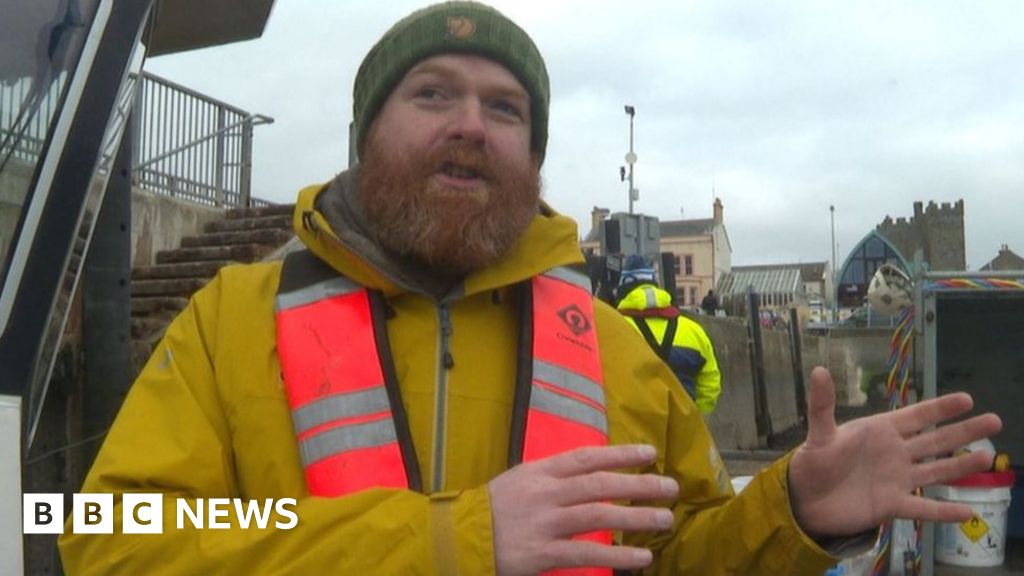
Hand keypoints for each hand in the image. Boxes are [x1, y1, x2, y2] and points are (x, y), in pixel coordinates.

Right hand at [488, 444, 678, 575]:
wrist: (458, 538)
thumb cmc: (494, 508)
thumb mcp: (522, 480)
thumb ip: (555, 476)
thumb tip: (594, 472)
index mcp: (541, 471)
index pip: (587, 458)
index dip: (621, 454)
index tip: (650, 454)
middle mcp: (546, 493)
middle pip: (600, 484)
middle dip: (639, 484)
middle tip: (671, 488)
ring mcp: (545, 523)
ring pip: (599, 516)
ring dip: (636, 517)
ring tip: (665, 520)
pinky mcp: (543, 553)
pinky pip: (586, 553)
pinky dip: (617, 555)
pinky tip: (641, 557)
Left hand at [789, 367, 1001, 538]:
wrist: (805, 499)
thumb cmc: (814, 462)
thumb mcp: (819, 432)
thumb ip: (822, 404)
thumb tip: (819, 369)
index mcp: (881, 431)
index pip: (916, 416)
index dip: (940, 408)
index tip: (967, 399)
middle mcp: (895, 453)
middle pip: (935, 440)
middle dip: (964, 431)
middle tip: (994, 421)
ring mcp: (897, 479)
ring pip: (936, 471)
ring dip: (961, 466)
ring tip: (987, 458)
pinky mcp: (892, 505)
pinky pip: (923, 508)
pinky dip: (943, 512)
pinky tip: (968, 513)